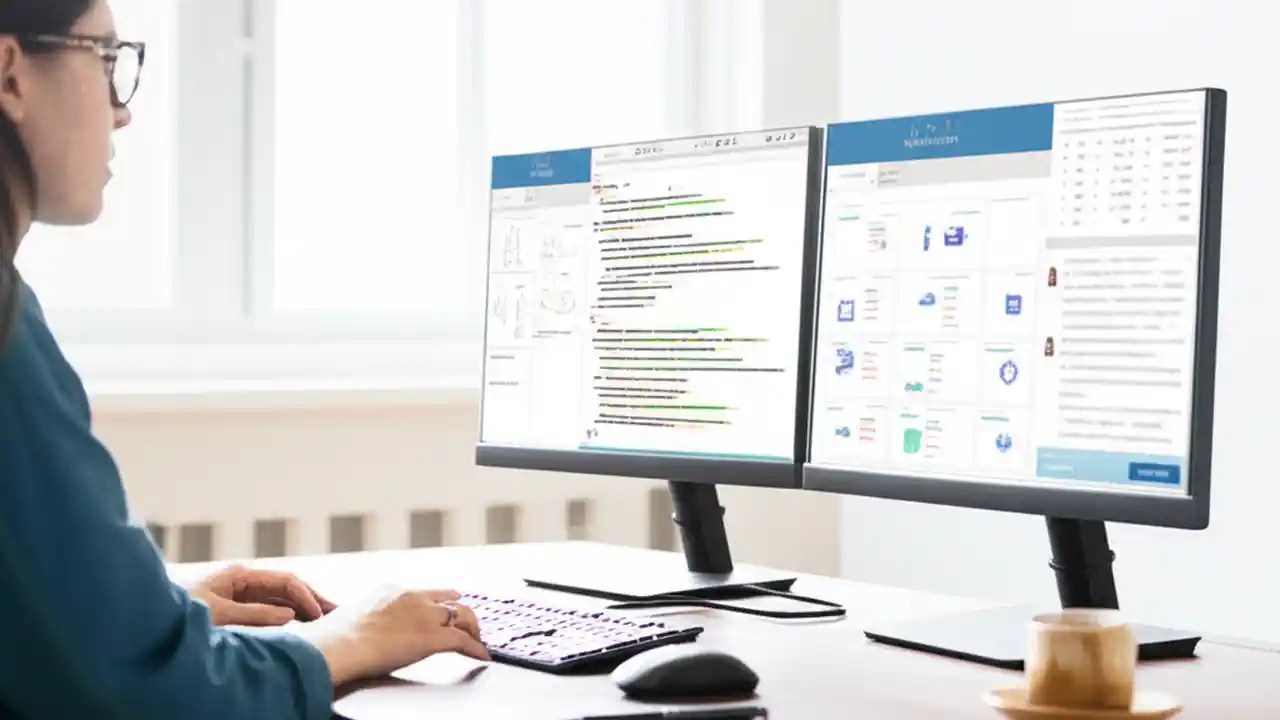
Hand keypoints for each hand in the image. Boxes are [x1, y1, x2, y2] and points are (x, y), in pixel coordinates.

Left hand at [188, 564, 337, 626]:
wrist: (142, 619)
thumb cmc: (178, 612)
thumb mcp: (221, 614)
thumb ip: (257, 614)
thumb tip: (291, 615)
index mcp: (239, 574)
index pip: (285, 580)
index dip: (307, 596)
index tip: (323, 614)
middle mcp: (239, 581)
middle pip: (284, 588)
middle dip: (310, 600)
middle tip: (336, 613)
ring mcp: (235, 594)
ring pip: (275, 600)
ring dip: (298, 610)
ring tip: (322, 621)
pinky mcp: (229, 609)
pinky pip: (263, 610)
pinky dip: (282, 617)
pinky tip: (295, 627)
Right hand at [301, 587, 488, 686]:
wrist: (337, 645)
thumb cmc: (333, 637)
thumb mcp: (351, 616)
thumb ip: (364, 619)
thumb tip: (356, 629)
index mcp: (393, 591)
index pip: (425, 594)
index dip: (438, 603)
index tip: (442, 608)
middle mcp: (413, 597)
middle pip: (450, 600)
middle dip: (461, 613)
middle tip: (469, 624)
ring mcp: (426, 615)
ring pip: (464, 615)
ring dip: (473, 629)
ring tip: (478, 640)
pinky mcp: (433, 637)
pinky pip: (464, 641)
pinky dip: (476, 648)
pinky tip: (481, 655)